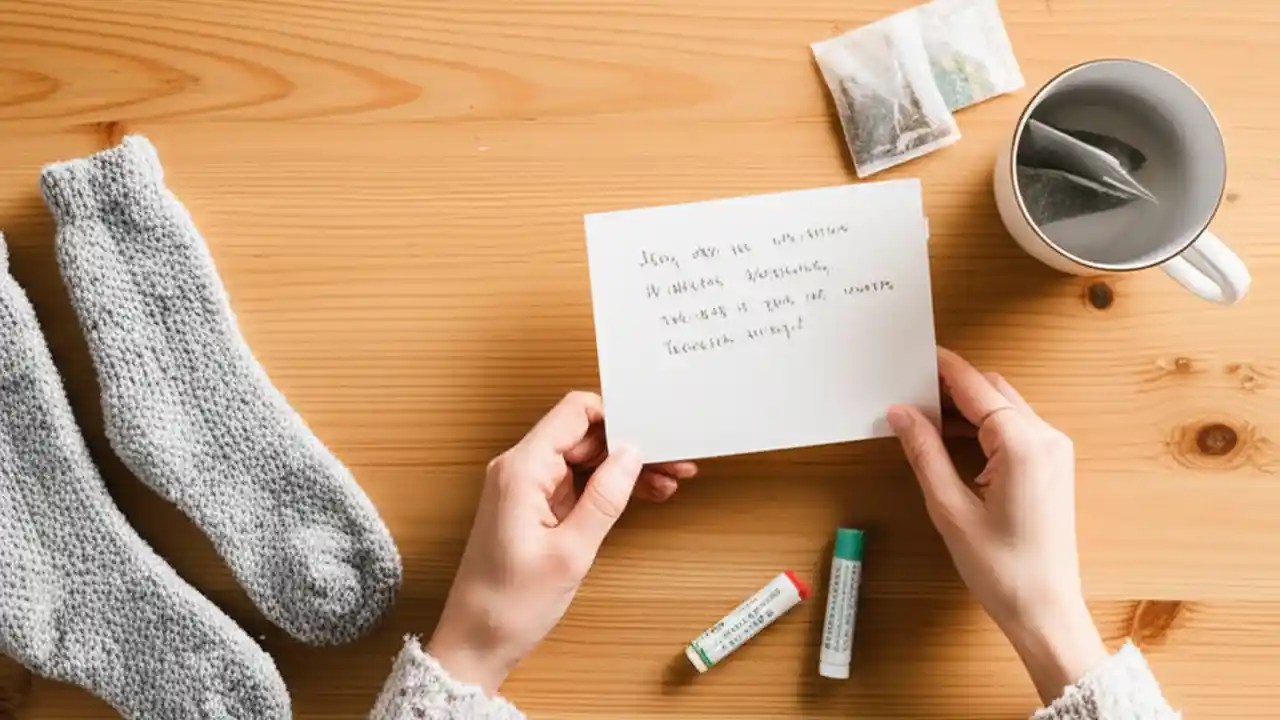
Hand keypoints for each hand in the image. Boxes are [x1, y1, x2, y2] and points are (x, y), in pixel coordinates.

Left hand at [427, 391, 696, 693]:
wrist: (476, 643)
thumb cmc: (510, 605)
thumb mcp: (571, 553)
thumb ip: (604, 498)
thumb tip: (632, 454)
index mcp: (522, 470)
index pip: (575, 412)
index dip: (617, 416)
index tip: (652, 430)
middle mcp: (520, 469)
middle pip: (583, 434)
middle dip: (629, 444)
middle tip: (674, 460)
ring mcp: (526, 488)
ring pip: (584, 459)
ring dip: (624, 467)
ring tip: (670, 479)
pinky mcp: (533, 506)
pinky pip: (577, 483)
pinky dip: (608, 487)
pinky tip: (644, 494)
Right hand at [887, 348, 1106, 703]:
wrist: (1045, 610)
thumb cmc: (1001, 568)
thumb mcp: (949, 508)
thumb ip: (924, 451)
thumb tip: (901, 413)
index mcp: (1021, 444)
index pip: (974, 387)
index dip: (941, 369)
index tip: (912, 355)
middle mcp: (1045, 438)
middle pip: (992, 389)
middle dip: (951, 385)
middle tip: (908, 389)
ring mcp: (1053, 451)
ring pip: (1004, 406)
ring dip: (966, 405)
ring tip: (923, 415)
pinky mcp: (1052, 465)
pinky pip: (1014, 428)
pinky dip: (983, 424)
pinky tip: (952, 437)